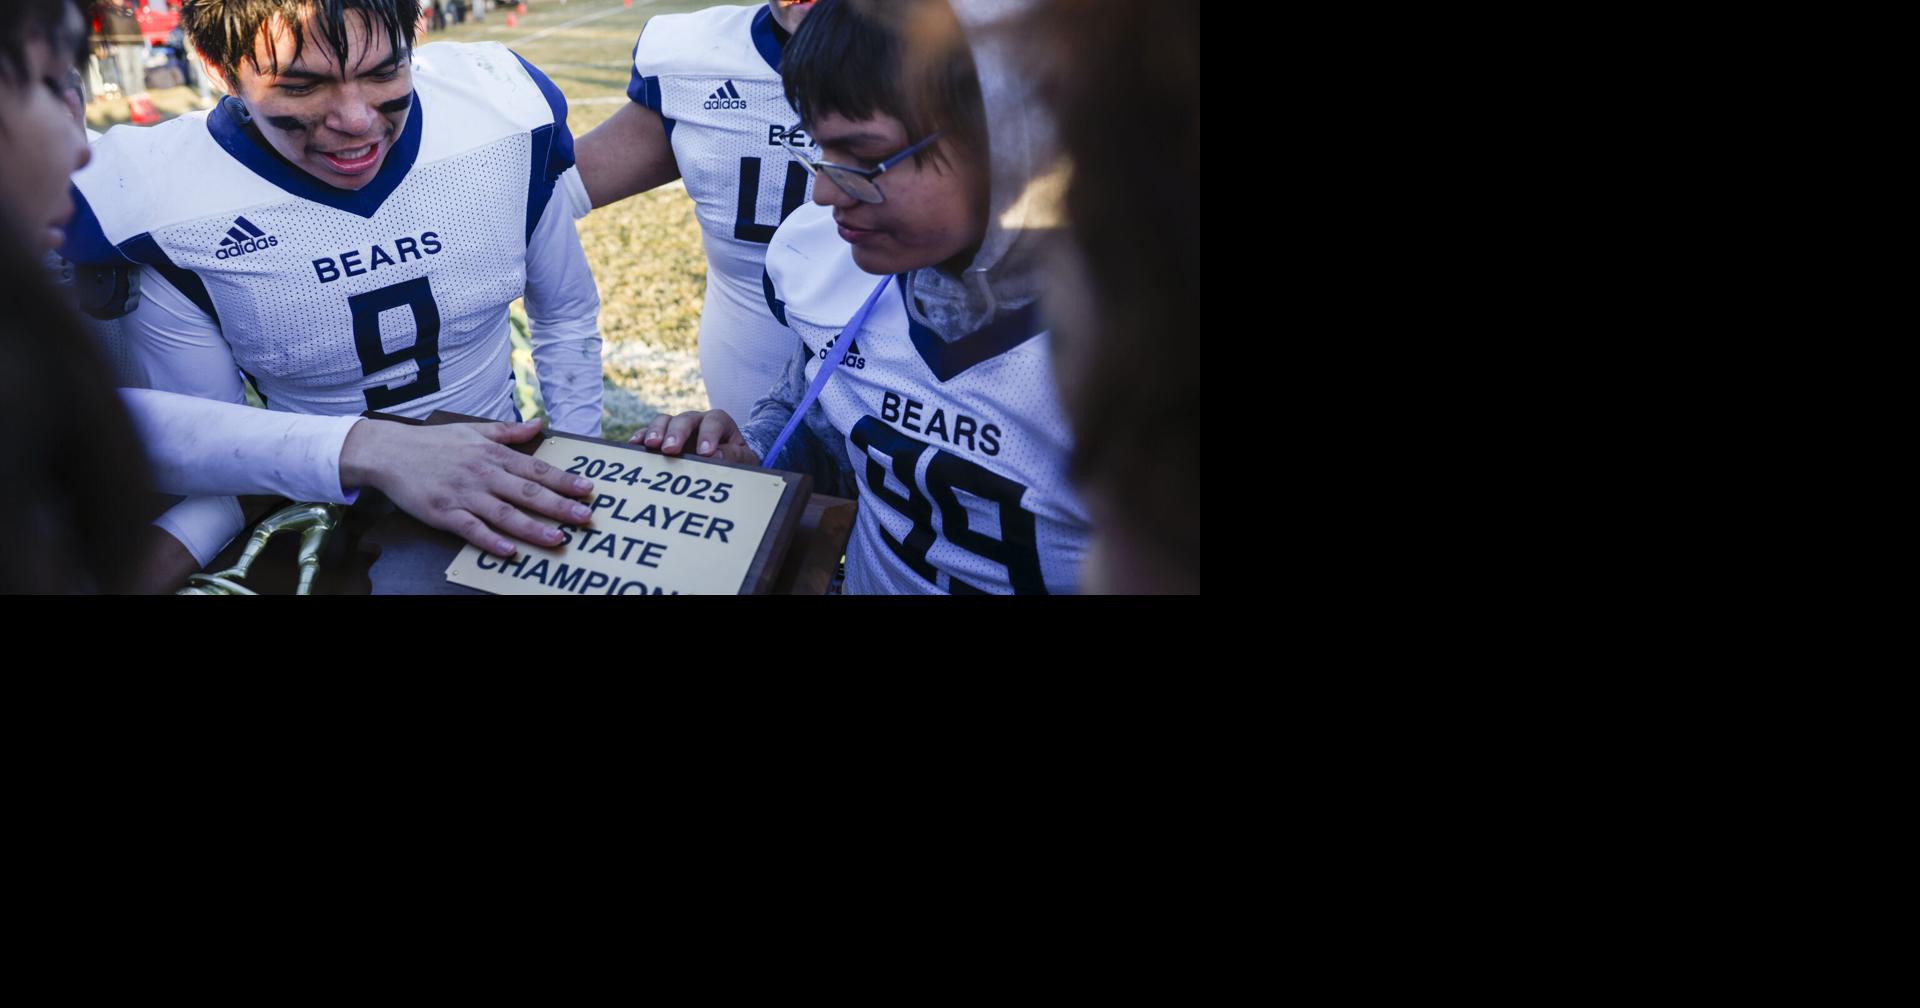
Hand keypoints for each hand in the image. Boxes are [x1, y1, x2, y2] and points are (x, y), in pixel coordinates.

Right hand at [341, 418, 595, 557]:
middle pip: (527, 493)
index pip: (535, 469)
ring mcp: (464, 495)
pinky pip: (471, 530)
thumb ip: (509, 432)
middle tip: (585, 517)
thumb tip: (539, 424)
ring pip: (504, 514)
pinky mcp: (444, 513)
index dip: (563, 480)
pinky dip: (491, 541)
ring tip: (558, 539)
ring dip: (532, 528)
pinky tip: (510, 552)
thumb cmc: (434, 442)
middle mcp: (483, 474)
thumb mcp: (474, 430)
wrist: (389, 451)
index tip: (588, 489)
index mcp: (492, 454)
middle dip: (559, 506)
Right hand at [629, 410, 759, 464]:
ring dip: (656, 431)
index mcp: (719, 421)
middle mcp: (696, 420)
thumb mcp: (744, 458)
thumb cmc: (737, 458)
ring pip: (664, 420)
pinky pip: (649, 432)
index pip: (713, 422)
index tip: (706, 453)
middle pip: (685, 419)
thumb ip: (734, 455)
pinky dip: (642, 436)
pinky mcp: (663, 436)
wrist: (729, 458)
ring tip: (651, 445)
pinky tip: (634, 445)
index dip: (709, 436)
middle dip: (677, 433)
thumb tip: (715, 456)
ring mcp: (677, 427)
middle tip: (670, 449)